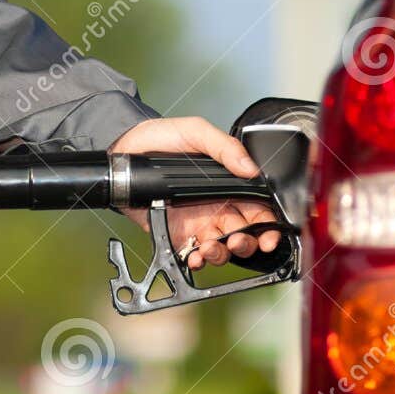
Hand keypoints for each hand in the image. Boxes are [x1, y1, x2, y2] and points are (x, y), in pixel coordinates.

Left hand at [107, 115, 281, 270]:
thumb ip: (225, 147)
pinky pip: (195, 255)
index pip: (259, 209)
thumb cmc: (161, 138)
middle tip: (237, 241)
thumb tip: (249, 168)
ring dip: (222, 254)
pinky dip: (199, 261)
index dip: (268, 225)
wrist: (125, 149)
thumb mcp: (196, 132)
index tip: (269, 235)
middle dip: (247, 244)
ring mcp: (199, 223)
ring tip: (211, 248)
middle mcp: (218, 207)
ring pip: (222, 249)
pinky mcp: (178, 235)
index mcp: (228, 185)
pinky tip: (195, 256)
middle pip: (246, 235)